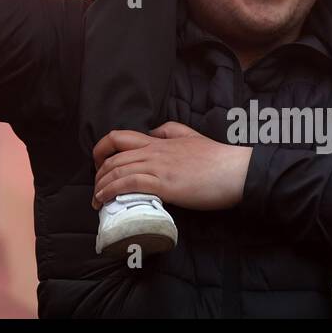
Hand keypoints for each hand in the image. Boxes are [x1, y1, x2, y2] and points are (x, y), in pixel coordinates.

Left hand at [91, 122, 251, 211]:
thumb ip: (170, 131)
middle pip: (114, 156)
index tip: (98, 162)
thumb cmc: (216, 158)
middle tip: (96, 188)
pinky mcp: (164, 184)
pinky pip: (130, 184)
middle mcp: (153, 151)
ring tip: (97, 200)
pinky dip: (113, 191)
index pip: (119, 137)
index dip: (102, 149)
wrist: (235, 171)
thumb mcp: (190, 135)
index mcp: (158, 141)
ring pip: (118, 170)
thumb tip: (153, 132)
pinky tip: (106, 200)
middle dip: (98, 173)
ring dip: (101, 186)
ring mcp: (158, 167)